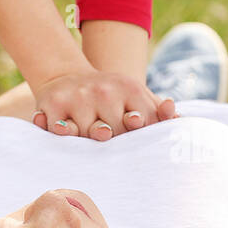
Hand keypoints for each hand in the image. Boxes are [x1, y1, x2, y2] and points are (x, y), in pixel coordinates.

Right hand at [30, 67, 175, 139]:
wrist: (69, 77)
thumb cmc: (113, 98)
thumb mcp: (137, 97)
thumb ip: (158, 112)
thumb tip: (176, 115)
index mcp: (129, 89)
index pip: (140, 122)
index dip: (140, 136)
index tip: (137, 139)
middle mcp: (103, 91)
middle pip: (114, 133)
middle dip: (115, 144)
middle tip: (115, 151)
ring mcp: (78, 96)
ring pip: (86, 134)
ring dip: (88, 142)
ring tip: (91, 144)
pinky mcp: (52, 103)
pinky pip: (58, 130)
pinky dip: (60, 134)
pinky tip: (64, 134)